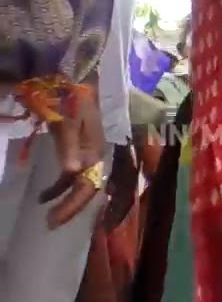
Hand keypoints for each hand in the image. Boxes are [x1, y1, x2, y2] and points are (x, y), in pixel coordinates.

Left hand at [38, 85, 106, 228]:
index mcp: (95, 151)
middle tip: (49, 223)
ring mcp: (90, 152)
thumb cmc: (72, 97)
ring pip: (80, 182)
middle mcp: (96, 155)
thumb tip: (71, 172)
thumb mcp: (68, 120)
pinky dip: (62, 184)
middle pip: (85, 188)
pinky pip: (75, 173)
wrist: (79, 77)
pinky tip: (49, 191)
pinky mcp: (82, 147)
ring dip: (64, 197)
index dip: (71, 205)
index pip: (86, 186)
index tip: (52, 220)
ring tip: (46, 208)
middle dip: (69, 207)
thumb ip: (69, 145)